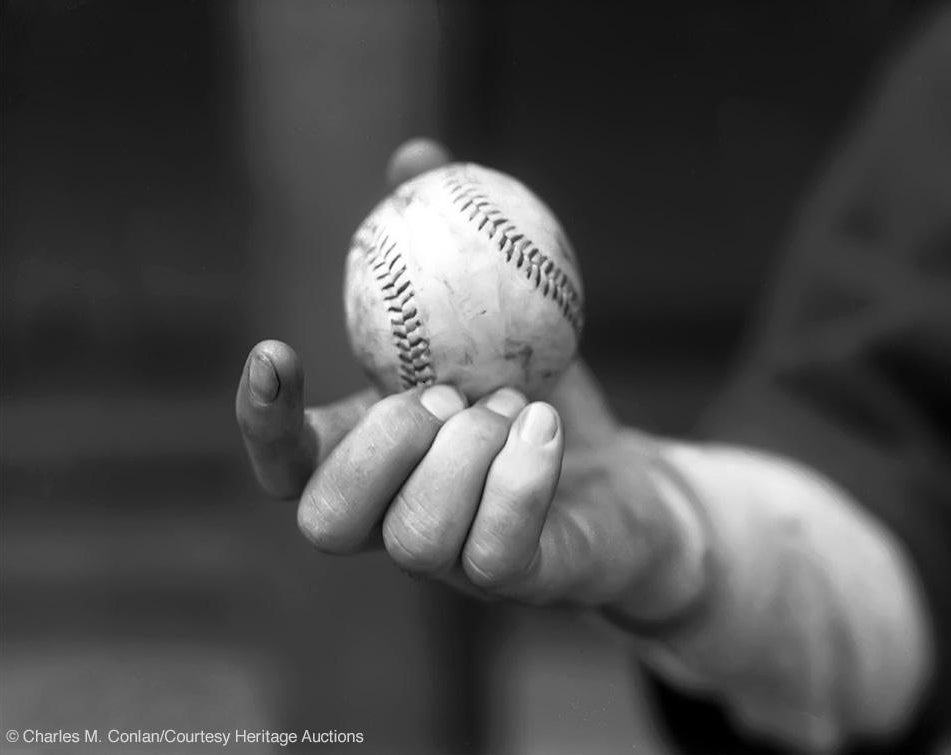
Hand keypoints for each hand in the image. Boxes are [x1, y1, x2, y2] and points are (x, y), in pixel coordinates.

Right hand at [236, 139, 705, 621]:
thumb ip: (449, 242)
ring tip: (509, 402)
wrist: (624, 476)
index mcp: (368, 462)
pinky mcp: (516, 582)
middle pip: (324, 522)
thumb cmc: (539, 392)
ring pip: (412, 539)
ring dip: (460, 458)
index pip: (284, 463)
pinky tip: (545, 426)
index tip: (275, 348)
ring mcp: (451, 567)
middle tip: (436, 393)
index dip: (263, 419)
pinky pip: (495, 554)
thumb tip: (418, 158)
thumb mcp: (498, 310)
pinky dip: (519, 478)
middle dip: (375, 450)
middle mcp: (393, 522)